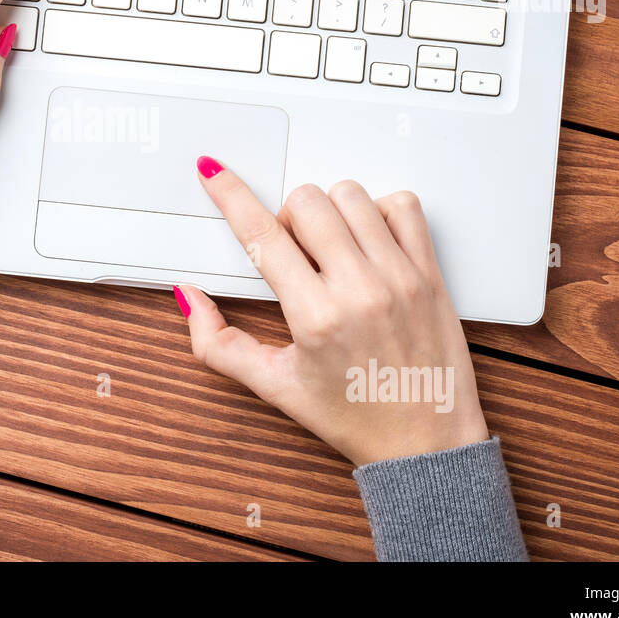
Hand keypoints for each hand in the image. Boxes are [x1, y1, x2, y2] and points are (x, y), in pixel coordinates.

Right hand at [174, 158, 488, 466]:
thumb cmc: (354, 416)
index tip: (214, 173)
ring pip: (351, 195)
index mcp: (316, 318)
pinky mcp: (430, 273)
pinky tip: (370, 243)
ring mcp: (400, 277)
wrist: (427, 444)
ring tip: (333, 249)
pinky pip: (403, 206)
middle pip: (306, 202)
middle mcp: (360, 290)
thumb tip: (188, 297)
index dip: (231, 196)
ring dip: (331, 212)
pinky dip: (380, 212)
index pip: (262, 236)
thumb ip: (218, 344)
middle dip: (287, 218)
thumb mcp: (275, 386)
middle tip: (294, 252)